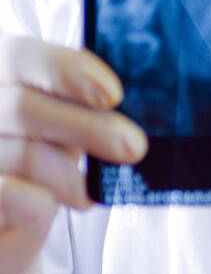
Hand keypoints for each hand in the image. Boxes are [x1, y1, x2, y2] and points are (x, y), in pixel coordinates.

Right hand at [0, 33, 147, 273]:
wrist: (4, 217)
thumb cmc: (39, 153)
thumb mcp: (59, 118)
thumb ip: (79, 101)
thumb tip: (121, 103)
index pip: (20, 57)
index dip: (67, 70)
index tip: (114, 95)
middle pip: (25, 107)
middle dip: (88, 127)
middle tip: (134, 147)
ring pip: (26, 155)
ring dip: (70, 177)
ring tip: (86, 191)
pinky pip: (10, 196)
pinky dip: (41, 206)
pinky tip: (49, 207)